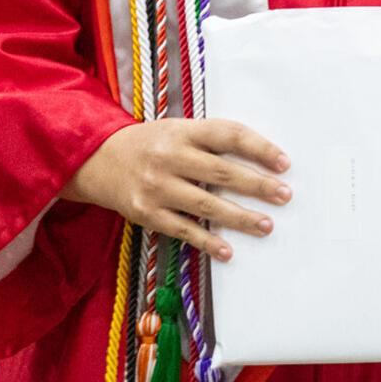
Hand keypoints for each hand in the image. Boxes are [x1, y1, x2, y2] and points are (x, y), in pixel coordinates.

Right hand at [60, 118, 290, 261]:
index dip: (259, 148)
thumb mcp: (176, 131)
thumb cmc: (149, 145)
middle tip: (284, 196)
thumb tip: (259, 161)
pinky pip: (183, 229)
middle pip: (221, 172)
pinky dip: (207, 241)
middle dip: (257, 185)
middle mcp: (170, 157)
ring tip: (266, 226)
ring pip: (206, 204)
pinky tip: (228, 251)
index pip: (228, 135)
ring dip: (240, 217)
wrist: (96, 159)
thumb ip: (210, 142)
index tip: (284, 163)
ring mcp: (157, 186)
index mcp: (182, 131)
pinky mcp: (147, 212)